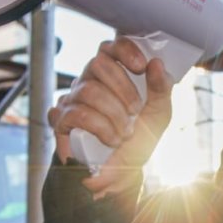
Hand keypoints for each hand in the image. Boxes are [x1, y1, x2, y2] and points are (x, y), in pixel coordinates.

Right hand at [48, 38, 173, 196]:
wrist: (119, 175)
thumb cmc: (136, 141)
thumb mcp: (158, 114)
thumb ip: (161, 88)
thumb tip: (156, 63)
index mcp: (111, 75)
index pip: (110, 48)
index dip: (124, 51)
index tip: (141, 66)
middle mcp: (88, 82)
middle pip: (98, 64)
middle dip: (123, 88)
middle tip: (136, 111)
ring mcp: (72, 100)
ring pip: (90, 91)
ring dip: (115, 114)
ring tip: (126, 133)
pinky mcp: (61, 121)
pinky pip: (78, 114)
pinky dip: (102, 128)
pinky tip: (111, 140)